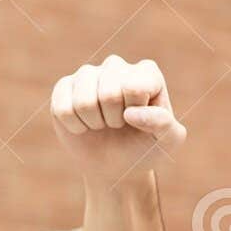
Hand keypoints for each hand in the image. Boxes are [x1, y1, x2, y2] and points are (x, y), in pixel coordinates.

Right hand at [50, 55, 185, 182]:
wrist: (117, 163)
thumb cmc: (146, 147)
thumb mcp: (168, 141)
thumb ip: (164, 124)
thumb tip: (130, 113)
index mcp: (147, 73)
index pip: (135, 87)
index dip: (136, 113)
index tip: (140, 119)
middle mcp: (117, 66)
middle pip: (109, 94)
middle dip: (115, 120)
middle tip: (120, 124)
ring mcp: (88, 74)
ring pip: (84, 101)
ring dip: (95, 123)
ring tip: (103, 124)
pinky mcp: (64, 86)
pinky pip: (63, 108)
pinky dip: (75, 126)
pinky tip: (84, 125)